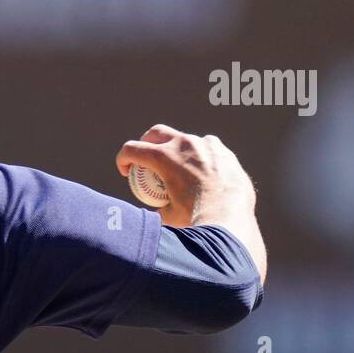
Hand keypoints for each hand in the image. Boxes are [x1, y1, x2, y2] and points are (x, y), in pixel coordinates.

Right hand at [115, 124, 255, 227]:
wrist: (230, 219)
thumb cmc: (196, 218)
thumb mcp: (167, 214)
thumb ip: (160, 204)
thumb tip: (160, 206)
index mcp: (164, 157)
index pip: (132, 149)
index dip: (122, 160)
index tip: (126, 172)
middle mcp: (184, 145)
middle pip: (156, 133)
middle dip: (146, 143)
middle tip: (147, 161)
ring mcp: (206, 145)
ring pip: (185, 140)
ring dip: (176, 151)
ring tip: (179, 171)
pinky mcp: (224, 152)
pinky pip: (208, 149)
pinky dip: (200, 159)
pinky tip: (204, 175)